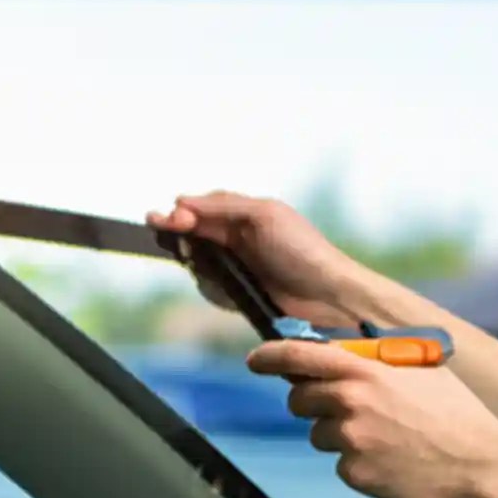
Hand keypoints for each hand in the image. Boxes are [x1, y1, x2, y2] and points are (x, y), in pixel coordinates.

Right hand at [147, 191, 374, 327]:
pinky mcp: (239, 292)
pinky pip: (211, 289)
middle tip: (177, 243)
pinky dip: (214, 291)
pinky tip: (228, 292)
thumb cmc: (302, 250)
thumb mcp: (263, 216)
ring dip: (201, 269)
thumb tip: (181, 201)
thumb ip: (222, 206)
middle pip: (192, 234)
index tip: (170, 221)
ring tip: (218, 273)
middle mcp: (237, 238)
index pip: (199, 209)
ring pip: (198, 264)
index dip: (181, 214)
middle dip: (180, 238)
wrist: (328, 296)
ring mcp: (237, 266)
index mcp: (244, 214)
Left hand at [247, 340, 497, 497]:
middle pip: (299, 400)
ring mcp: (350, 440)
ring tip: (384, 438)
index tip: (254, 360)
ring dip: (339, 435)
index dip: (269, 357)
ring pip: (319, 435)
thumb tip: (341, 349)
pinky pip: (341, 464)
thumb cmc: (455, 412)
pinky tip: (391, 461)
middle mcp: (349, 402)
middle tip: (345, 409)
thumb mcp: (418, 367)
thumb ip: (375, 358)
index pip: (298, 357)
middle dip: (312, 403)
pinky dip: (358, 464)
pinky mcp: (355, 474)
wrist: (482, 465)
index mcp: (364, 371)